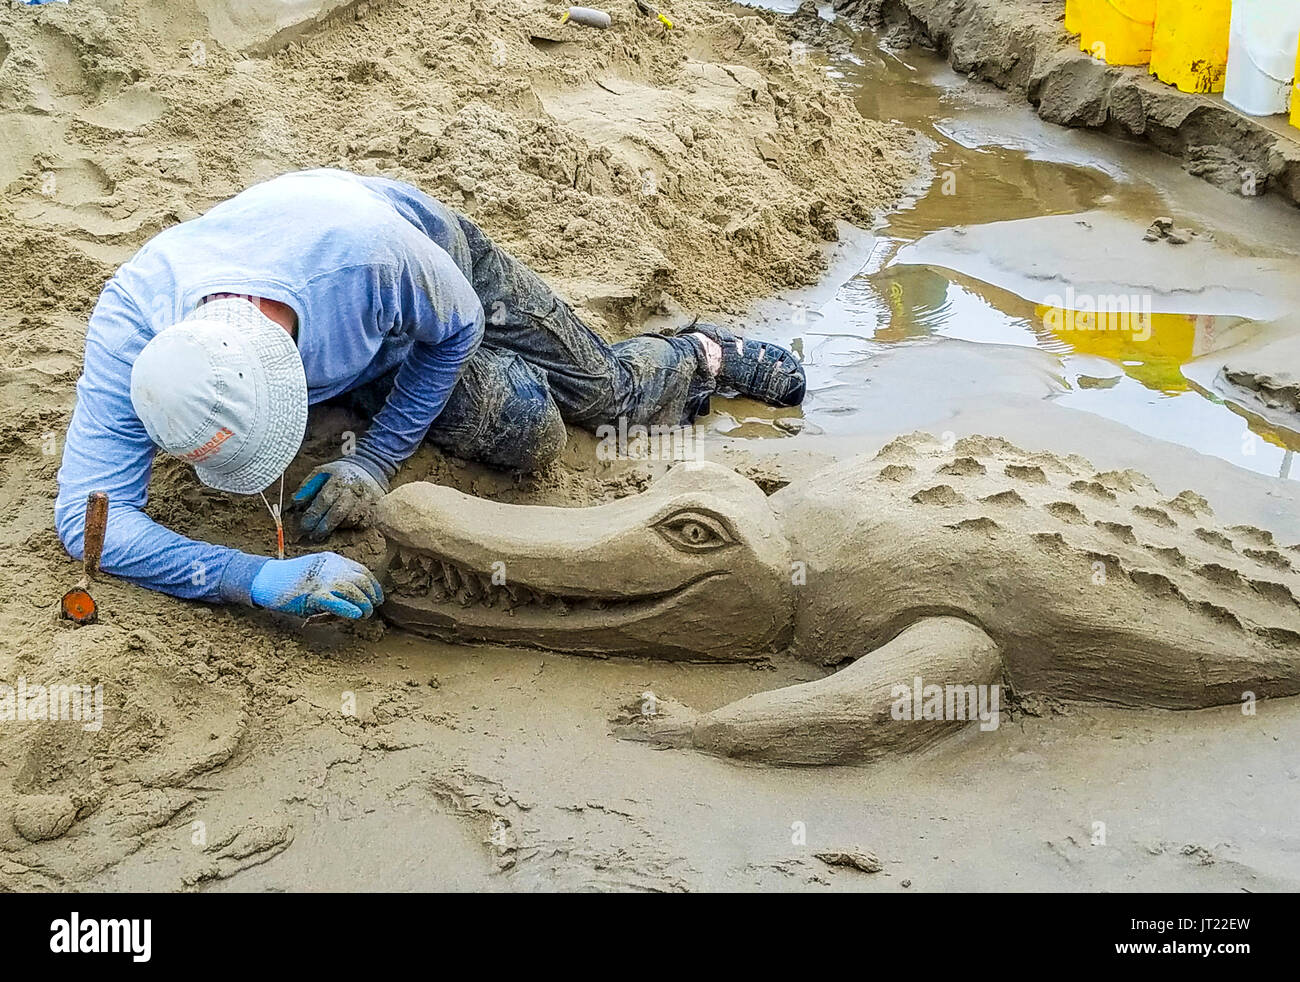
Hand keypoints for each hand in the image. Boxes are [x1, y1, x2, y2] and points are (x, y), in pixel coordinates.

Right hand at [250, 552, 383, 618]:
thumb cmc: (292, 580)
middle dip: (371, 596)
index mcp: (333, 560)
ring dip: (364, 604)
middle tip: (373, 607)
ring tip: (365, 614)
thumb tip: (354, 599)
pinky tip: (356, 615)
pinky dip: (350, 609)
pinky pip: (337, 602)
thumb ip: (334, 580)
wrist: (267, 579)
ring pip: (353, 591)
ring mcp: (322, 580)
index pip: (362, 571)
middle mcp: (330, 567)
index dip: (374, 585)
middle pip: (361, 581)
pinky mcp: (313, 594)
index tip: (377, 597)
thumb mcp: (317, 573)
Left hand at [293, 457, 388, 539]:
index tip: (304, 526)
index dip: (314, 515)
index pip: (324, 499)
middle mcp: (354, 490)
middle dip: (324, 527)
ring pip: (350, 520)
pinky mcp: (375, 509)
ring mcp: (367, 500)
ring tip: (325, 531)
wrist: (371, 468)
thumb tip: (296, 504)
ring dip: (336, 528)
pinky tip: (341, 525)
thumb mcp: (321, 473)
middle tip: (313, 536)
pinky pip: (361, 524)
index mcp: (340, 479)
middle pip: (338, 513)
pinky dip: (350, 527)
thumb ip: (307, 487)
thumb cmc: (340, 473)